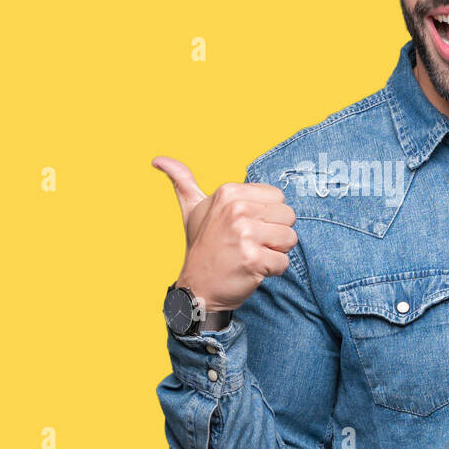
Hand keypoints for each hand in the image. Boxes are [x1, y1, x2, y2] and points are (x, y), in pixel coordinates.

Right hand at [152, 156, 298, 312]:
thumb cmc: (202, 247)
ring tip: (251, 255)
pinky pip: (284, 263)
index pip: (279, 197)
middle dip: (275, 234)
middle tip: (249, 243)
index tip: (246, 227)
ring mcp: (244, 234)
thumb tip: (158, 160)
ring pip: (290, 239)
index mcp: (228, 192)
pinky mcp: (252, 259)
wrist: (197, 288)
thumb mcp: (191, 209)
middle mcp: (236, 209)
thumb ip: (182, 181)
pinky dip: (272, 271)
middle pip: (289, 216)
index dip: (268, 215)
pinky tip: (251, 270)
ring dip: (275, 252)